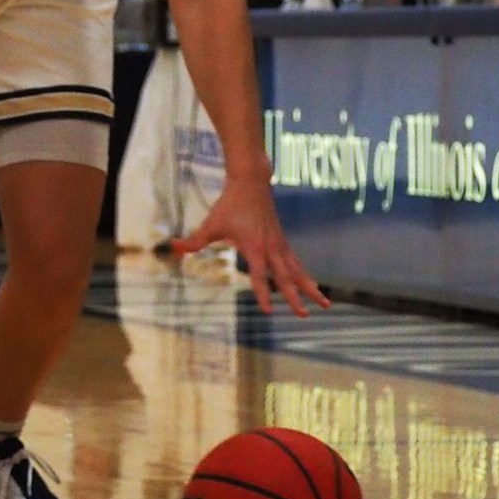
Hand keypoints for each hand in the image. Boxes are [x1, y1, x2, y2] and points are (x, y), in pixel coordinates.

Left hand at [172, 177, 331, 315]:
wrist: (251, 183)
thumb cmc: (229, 205)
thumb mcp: (210, 223)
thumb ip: (195, 240)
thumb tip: (173, 248)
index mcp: (254, 247)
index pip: (259, 275)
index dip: (262, 293)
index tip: (268, 310)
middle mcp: (271, 248)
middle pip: (285, 277)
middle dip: (295, 297)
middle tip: (304, 315)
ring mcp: (280, 244)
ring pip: (298, 271)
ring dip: (310, 288)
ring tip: (325, 304)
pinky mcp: (282, 240)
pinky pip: (297, 262)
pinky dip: (305, 275)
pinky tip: (312, 286)